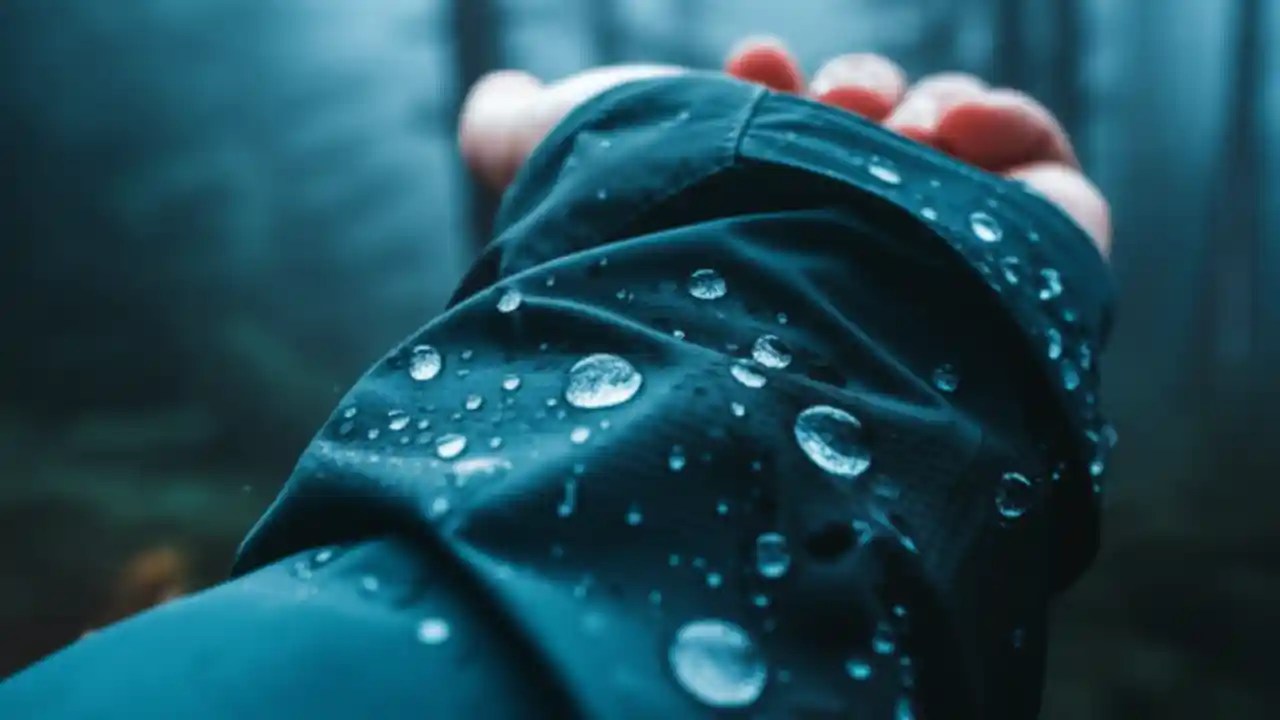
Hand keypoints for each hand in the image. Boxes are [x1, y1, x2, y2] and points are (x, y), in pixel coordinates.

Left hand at [458, 39, 1108, 257]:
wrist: (765, 332)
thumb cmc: (658, 243)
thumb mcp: (555, 164)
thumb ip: (518, 136)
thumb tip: (493, 106)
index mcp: (761, 242)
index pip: (782, 160)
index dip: (767, 90)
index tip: (747, 57)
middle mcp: (848, 259)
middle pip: (871, 149)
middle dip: (844, 94)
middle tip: (820, 95)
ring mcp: (938, 266)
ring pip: (953, 155)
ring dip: (914, 108)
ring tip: (882, 122)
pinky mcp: (1031, 267)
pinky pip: (1044, 173)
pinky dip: (1005, 126)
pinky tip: (957, 132)